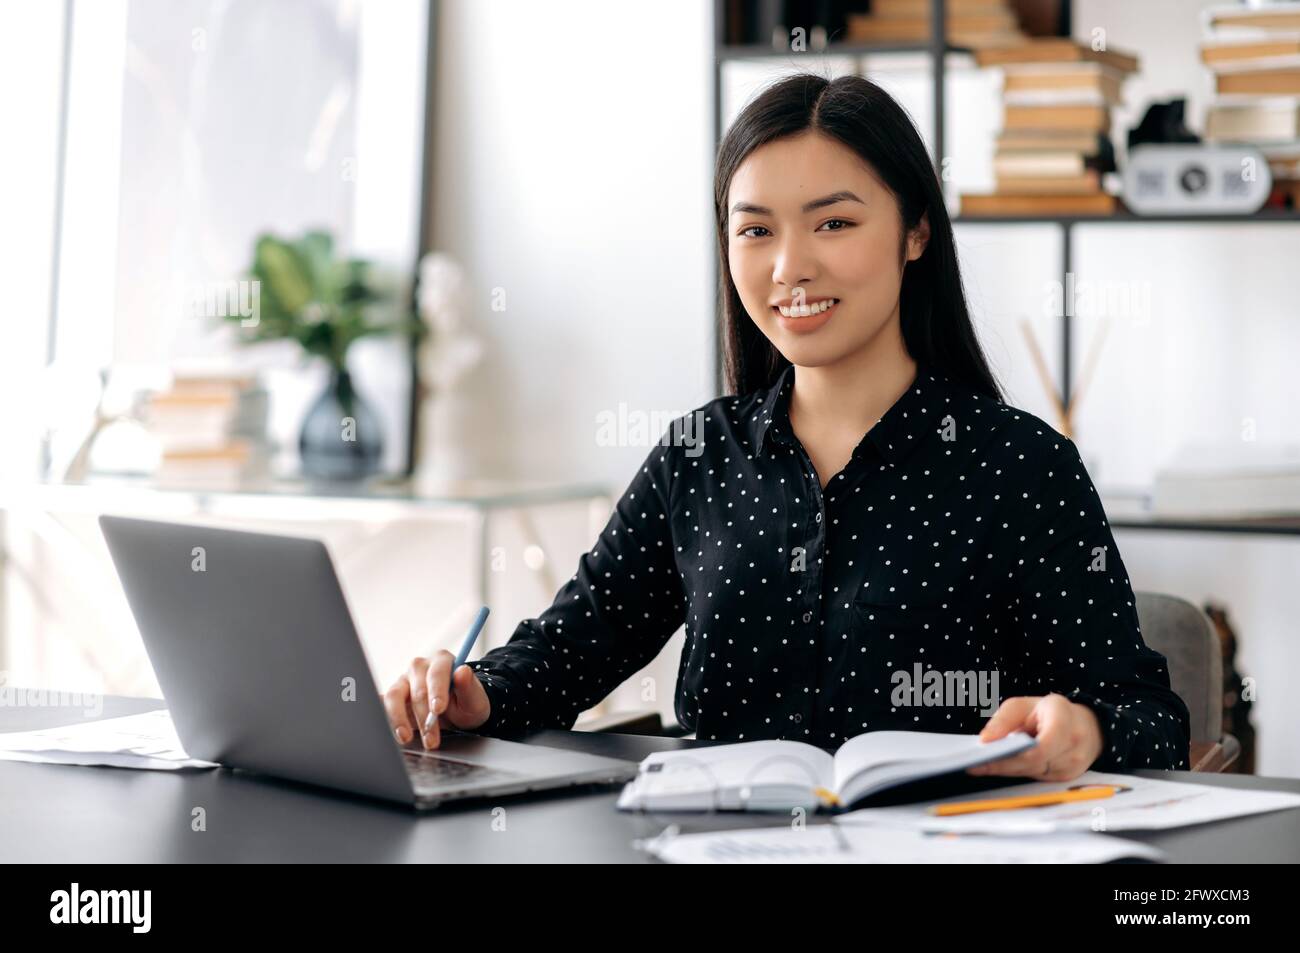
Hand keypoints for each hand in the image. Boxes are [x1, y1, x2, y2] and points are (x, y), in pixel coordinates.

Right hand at [382, 651, 490, 749]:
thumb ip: (469, 686)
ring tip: (406, 738)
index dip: (437, 692)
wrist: (458, 715)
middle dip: (424, 718)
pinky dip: (383, 717)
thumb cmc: (467, 704)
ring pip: (394, 696)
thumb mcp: (475, 700)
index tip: (438, 710)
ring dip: (399, 719)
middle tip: (431, 740)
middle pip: (417, 691)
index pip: (436, 673)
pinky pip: (382, 704)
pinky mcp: (392, 696)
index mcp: (442, 660)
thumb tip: (462, 671)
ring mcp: (403, 680)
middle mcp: (419, 667)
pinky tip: (387, 730)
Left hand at [967, 693, 1102, 781]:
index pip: (1038, 747)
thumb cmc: (1050, 712)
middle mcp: (1074, 744)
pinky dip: (1018, 772)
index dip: (1009, 756)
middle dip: (1002, 765)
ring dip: (1008, 770)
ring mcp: (1074, 764)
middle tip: (972, 766)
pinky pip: (1037, 778)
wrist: (1087, 726)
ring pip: (1033, 773)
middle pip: (1032, 764)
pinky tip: (1001, 767)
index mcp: (1063, 719)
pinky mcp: (1068, 777)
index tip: (982, 758)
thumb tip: (984, 741)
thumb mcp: (1024, 705)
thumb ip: (1003, 721)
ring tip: (981, 765)